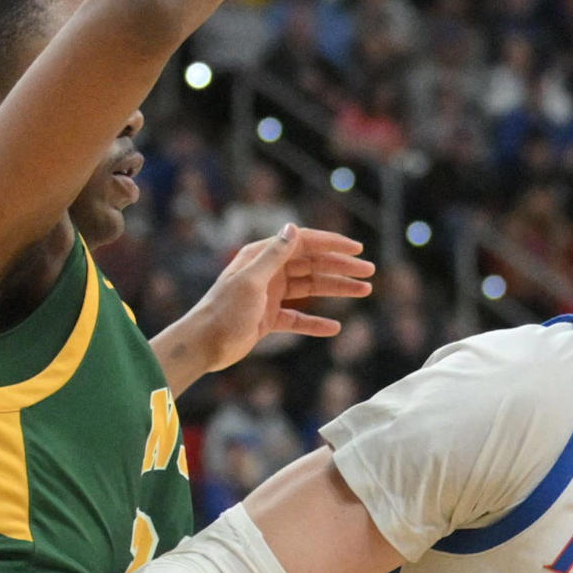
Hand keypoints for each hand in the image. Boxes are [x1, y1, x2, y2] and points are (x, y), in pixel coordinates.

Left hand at [162, 224, 371, 383]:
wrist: (203, 344)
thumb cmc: (224, 311)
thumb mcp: (251, 281)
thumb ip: (274, 255)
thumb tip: (293, 228)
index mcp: (262, 257)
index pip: (303, 244)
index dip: (332, 245)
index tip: (357, 249)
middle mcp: (267, 273)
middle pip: (311, 266)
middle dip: (341, 267)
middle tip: (368, 272)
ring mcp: (269, 296)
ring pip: (310, 289)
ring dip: (336, 289)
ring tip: (363, 292)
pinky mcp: (268, 319)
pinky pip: (298, 318)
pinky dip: (316, 322)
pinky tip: (335, 326)